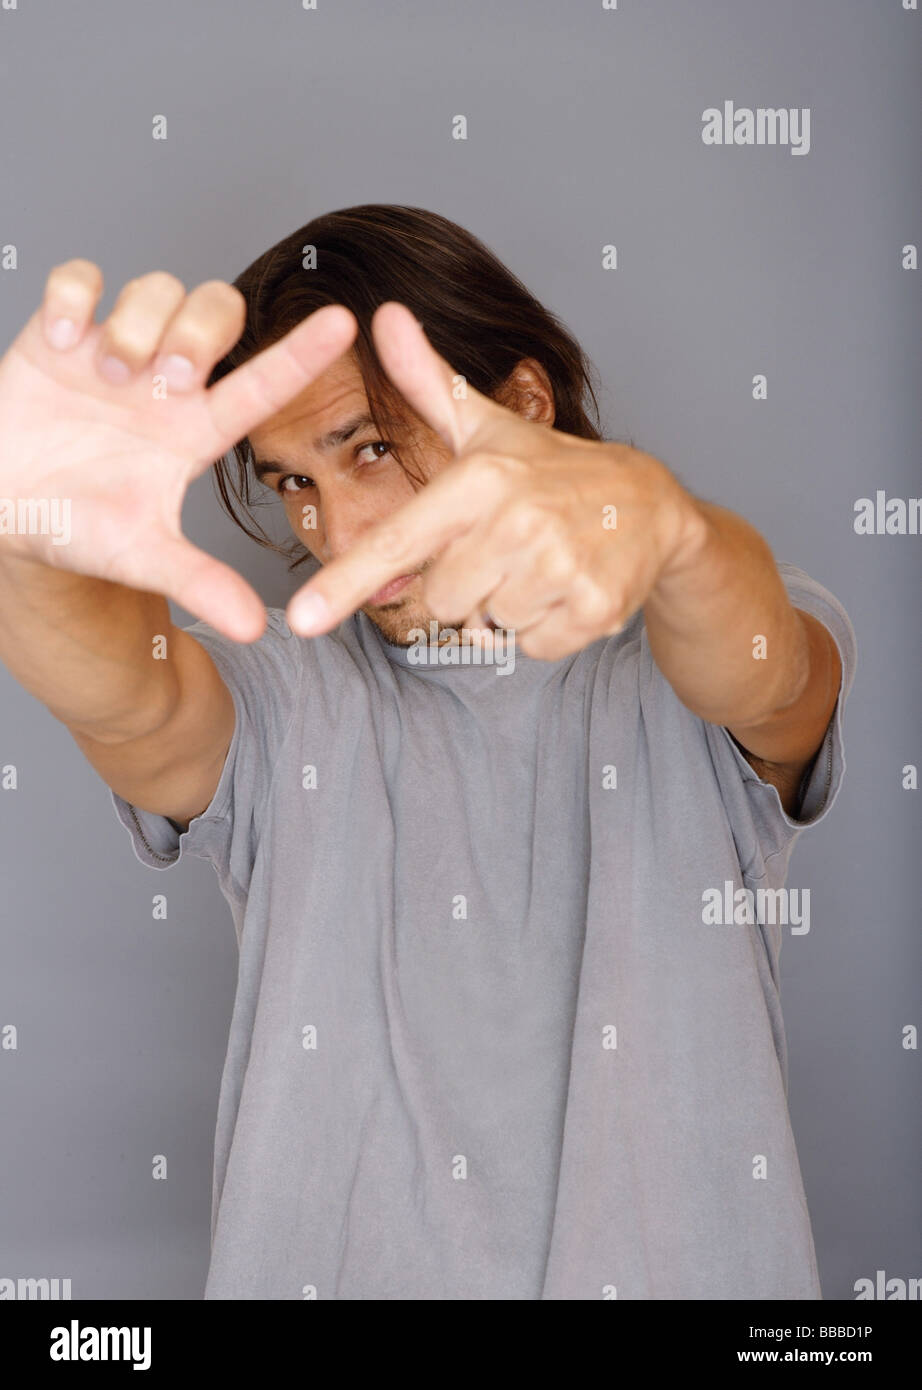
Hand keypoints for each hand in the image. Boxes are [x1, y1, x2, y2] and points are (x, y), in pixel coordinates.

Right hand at [0, 260, 356, 638]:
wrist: (9, 515)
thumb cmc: (80, 529)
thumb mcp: (140, 556)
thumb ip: (199, 581)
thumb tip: (255, 628)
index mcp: (194, 431)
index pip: (261, 386)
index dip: (302, 354)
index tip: (345, 323)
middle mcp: (164, 383)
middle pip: (216, 312)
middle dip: (200, 331)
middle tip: (164, 376)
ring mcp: (115, 352)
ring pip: (156, 288)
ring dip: (139, 322)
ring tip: (105, 371)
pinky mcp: (59, 332)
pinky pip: (80, 277)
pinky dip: (76, 295)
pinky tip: (65, 338)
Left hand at [287, 301, 705, 658]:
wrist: (649, 503)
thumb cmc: (549, 466)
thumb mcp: (486, 426)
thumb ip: (427, 382)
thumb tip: (381, 314)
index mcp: (481, 480)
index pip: (398, 542)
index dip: (342, 584)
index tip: (300, 620)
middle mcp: (519, 523)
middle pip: (441, 600)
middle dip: (467, 584)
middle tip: (507, 548)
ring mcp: (560, 568)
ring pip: (489, 625)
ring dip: (508, 606)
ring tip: (541, 564)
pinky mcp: (594, 608)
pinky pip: (534, 645)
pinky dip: (546, 628)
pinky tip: (568, 586)